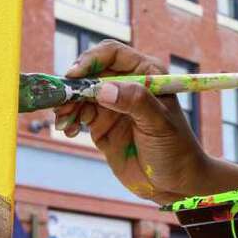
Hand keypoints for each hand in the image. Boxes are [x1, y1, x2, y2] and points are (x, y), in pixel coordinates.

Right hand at [57, 41, 209, 203]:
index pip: (111, 54)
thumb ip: (134, 102)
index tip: (74, 76)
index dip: (90, 60)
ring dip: (67, 104)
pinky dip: (69, 120)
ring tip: (63, 121)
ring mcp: (112, 105)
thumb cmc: (176, 148)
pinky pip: (78, 115)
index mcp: (145, 73)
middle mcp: (126, 84)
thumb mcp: (159, 123)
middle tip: (62, 103)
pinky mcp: (101, 125)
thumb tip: (102, 89)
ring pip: (80, 94)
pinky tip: (69, 131)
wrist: (175, 183)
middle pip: (90, 73)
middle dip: (73, 86)